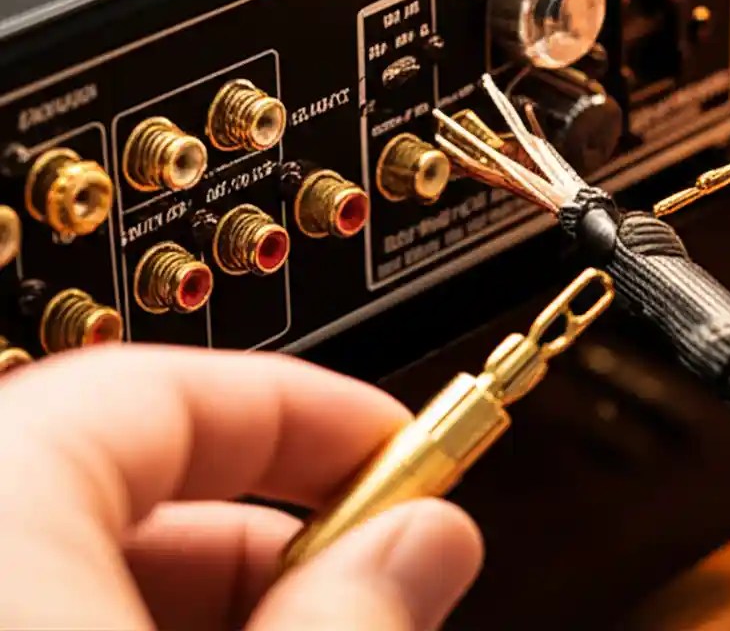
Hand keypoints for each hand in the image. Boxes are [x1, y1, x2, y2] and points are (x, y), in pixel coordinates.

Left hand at [0, 345, 482, 629]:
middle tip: (368, 579)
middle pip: (120, 480)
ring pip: (74, 560)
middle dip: (272, 533)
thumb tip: (424, 542)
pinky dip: (124, 623)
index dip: (310, 411)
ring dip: (214, 597)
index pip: (162, 389)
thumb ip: (346, 613)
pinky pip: (35, 611)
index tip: (400, 449)